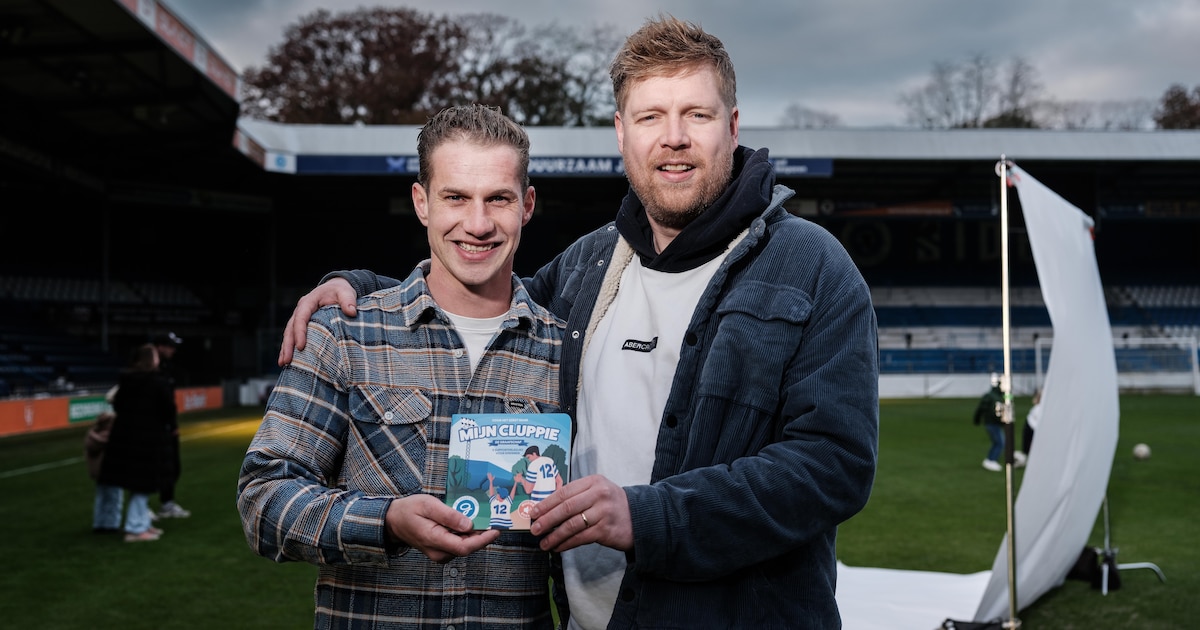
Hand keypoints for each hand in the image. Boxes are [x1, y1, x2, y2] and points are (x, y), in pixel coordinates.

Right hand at [278, 277, 357, 365]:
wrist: (335, 288)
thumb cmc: (340, 291)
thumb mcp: (346, 292)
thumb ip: (348, 300)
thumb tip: (352, 312)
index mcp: (308, 302)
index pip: (301, 317)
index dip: (300, 332)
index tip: (301, 346)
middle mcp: (300, 310)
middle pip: (290, 328)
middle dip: (288, 344)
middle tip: (286, 361)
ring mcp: (299, 317)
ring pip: (289, 333)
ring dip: (285, 348)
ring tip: (283, 363)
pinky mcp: (302, 324)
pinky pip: (293, 336)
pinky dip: (289, 347)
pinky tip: (287, 361)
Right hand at [385, 495, 500, 562]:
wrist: (394, 521)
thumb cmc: (410, 510)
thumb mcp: (428, 505)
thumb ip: (448, 516)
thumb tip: (469, 524)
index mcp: (434, 540)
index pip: (464, 547)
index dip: (483, 540)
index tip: (496, 530)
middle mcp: (438, 552)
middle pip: (467, 548)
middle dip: (483, 535)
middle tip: (495, 519)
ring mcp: (439, 554)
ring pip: (464, 547)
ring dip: (476, 534)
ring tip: (484, 518)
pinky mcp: (441, 551)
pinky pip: (458, 544)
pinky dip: (467, 535)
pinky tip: (470, 522)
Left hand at [527, 474, 632, 552]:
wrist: (640, 518)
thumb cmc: (612, 505)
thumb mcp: (597, 492)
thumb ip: (576, 496)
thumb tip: (546, 509)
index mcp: (593, 482)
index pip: (564, 492)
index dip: (546, 503)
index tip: (533, 512)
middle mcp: (599, 494)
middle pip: (566, 508)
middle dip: (546, 519)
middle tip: (534, 529)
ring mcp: (604, 512)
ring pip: (572, 524)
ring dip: (554, 536)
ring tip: (543, 543)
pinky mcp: (606, 529)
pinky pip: (580, 537)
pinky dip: (566, 543)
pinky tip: (558, 547)